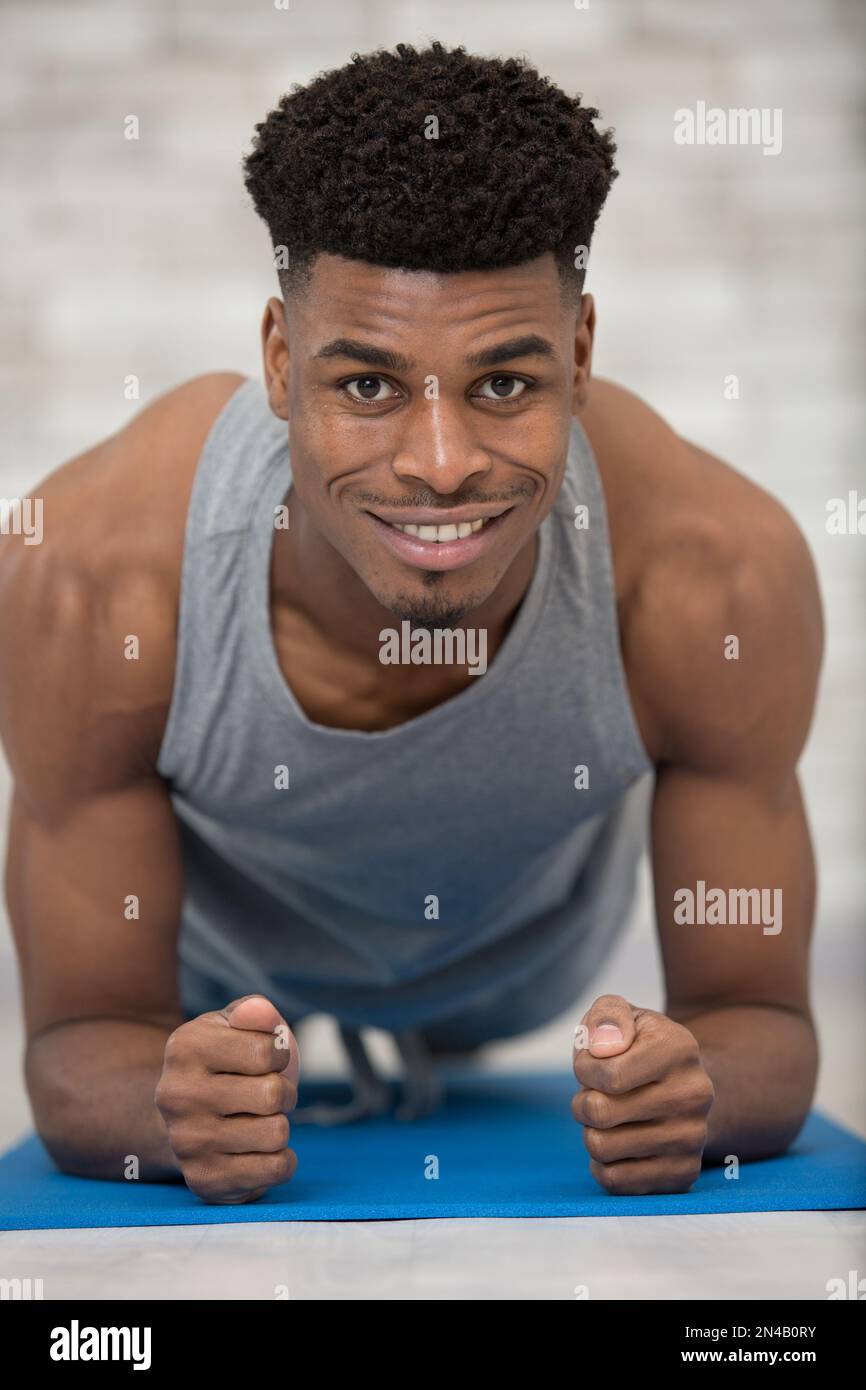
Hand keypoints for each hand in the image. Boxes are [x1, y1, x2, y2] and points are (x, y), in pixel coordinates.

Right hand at [155, 994, 299, 1204]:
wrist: (180, 1119)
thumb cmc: (220, 1065)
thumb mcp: (230, 1027)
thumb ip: (253, 1012)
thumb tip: (262, 1011)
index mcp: (185, 1048)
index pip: (267, 1050)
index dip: (278, 1054)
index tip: (265, 1059)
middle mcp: (177, 1096)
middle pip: (273, 1095)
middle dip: (284, 1092)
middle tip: (266, 1095)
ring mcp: (187, 1142)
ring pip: (277, 1134)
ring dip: (280, 1126)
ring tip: (258, 1120)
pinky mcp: (204, 1179)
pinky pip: (274, 1170)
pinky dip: (282, 1160)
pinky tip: (261, 1150)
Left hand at [572, 993, 713, 1194]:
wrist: (685, 1086)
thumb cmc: (641, 1048)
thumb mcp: (624, 1015)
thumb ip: (608, 1016)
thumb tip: (602, 1047)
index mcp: (680, 1048)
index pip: (607, 1074)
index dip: (584, 1069)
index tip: (592, 1064)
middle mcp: (694, 1094)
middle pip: (599, 1112)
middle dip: (583, 1101)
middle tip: (596, 1095)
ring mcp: (692, 1137)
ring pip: (602, 1148)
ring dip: (590, 1132)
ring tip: (608, 1118)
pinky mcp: (683, 1173)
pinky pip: (615, 1181)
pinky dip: (602, 1164)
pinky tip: (618, 1144)